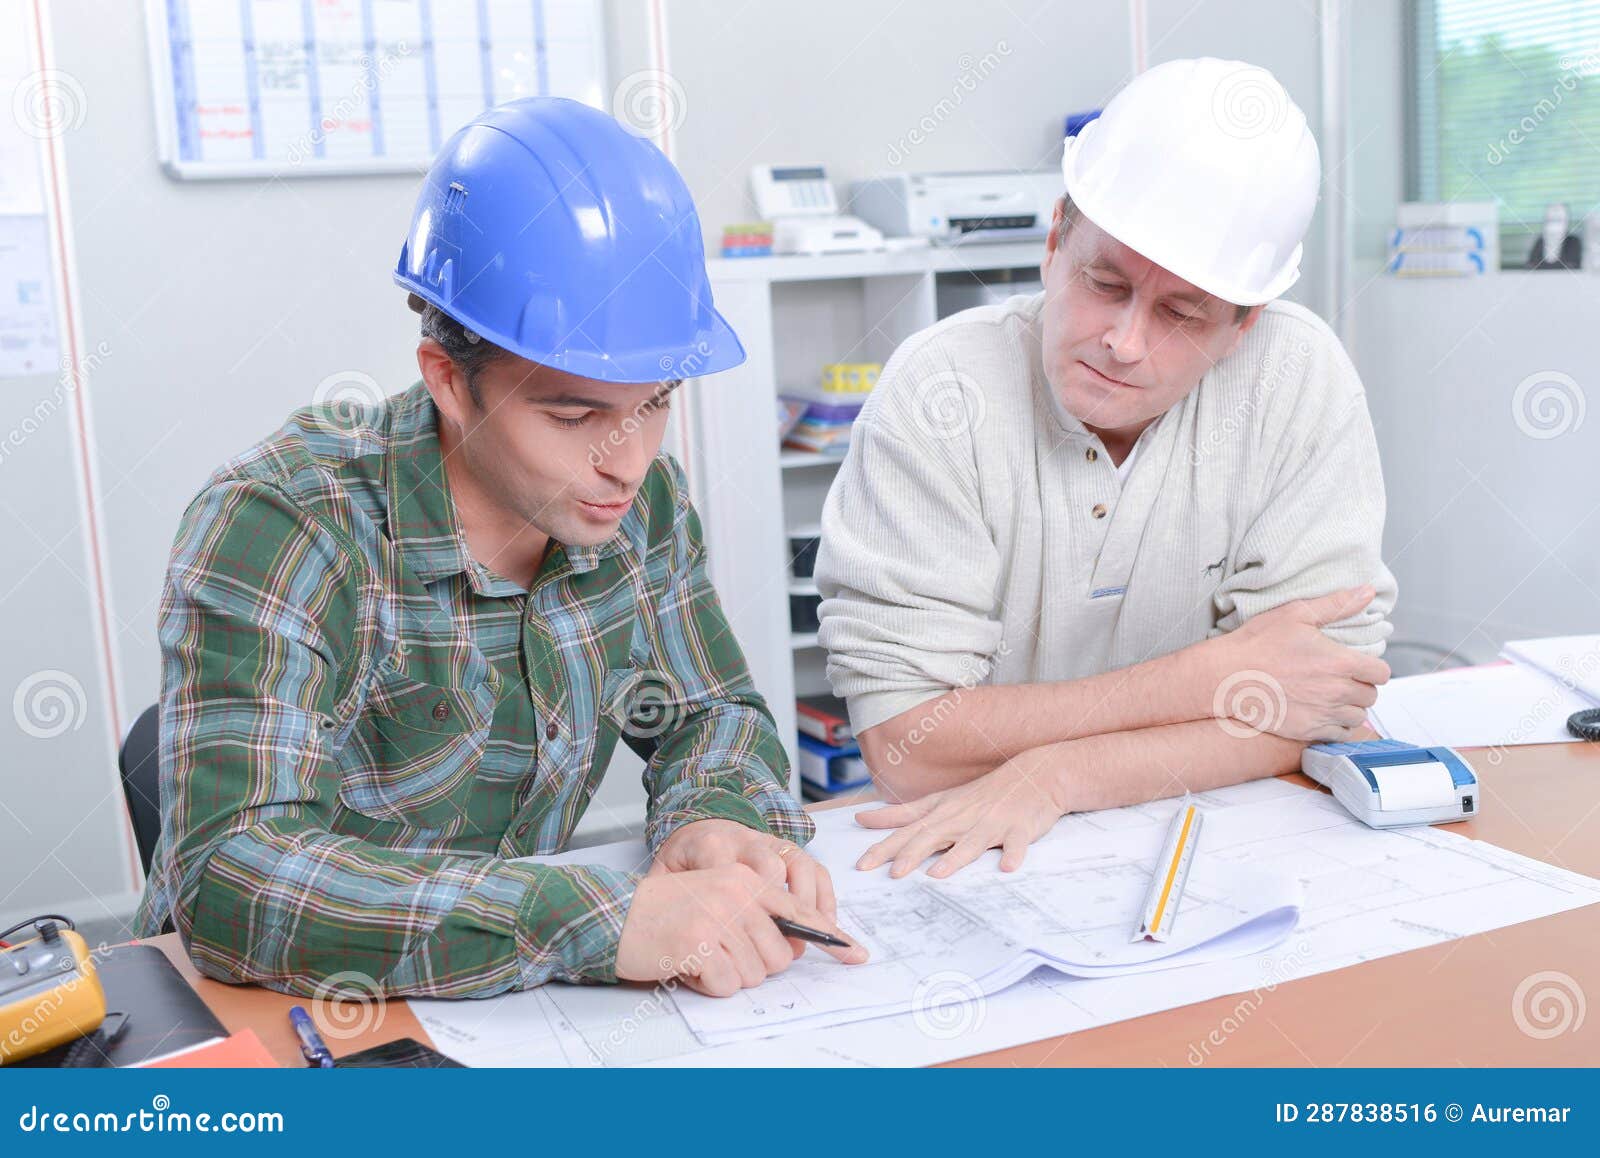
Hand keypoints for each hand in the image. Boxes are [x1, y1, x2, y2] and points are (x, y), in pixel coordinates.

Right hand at [616, 864, 866, 997]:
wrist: (613, 914)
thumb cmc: (666, 911)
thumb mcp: (717, 896)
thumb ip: (756, 912)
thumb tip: (795, 946)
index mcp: (746, 877)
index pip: (799, 910)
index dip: (829, 937)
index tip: (855, 953)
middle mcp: (736, 893)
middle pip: (779, 955)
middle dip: (755, 966)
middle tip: (720, 955)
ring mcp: (717, 917)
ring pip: (754, 974)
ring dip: (727, 977)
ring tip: (699, 955)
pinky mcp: (697, 943)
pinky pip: (726, 986)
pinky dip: (708, 986)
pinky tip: (687, 966)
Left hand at [652, 818, 838, 924]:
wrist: (699, 826)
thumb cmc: (685, 859)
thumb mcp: (663, 875)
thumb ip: (662, 898)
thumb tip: (662, 934)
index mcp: (711, 845)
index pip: (729, 871)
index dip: (740, 907)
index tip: (743, 939)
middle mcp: (746, 839)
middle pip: (770, 866)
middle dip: (779, 908)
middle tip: (784, 946)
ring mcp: (771, 843)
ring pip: (799, 864)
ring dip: (810, 902)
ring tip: (819, 936)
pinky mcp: (788, 850)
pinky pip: (815, 867)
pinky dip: (824, 896)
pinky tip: (827, 923)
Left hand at [854, 754, 1065, 878]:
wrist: (1033, 775)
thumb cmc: (981, 794)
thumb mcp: (938, 800)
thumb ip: (901, 813)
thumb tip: (862, 819)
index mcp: (941, 811)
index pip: (907, 830)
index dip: (884, 846)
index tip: (861, 865)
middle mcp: (962, 817)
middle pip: (933, 836)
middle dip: (912, 854)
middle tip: (893, 874)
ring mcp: (991, 823)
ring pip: (971, 842)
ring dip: (955, 857)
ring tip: (937, 874)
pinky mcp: (1019, 829)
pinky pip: (1016, 844)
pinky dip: (1013, 854)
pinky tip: (1007, 867)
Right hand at [1212, 586, 1390, 741]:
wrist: (1227, 676)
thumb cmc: (1258, 643)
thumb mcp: (1296, 614)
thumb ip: (1337, 604)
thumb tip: (1367, 592)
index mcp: (1340, 662)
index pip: (1381, 673)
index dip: (1374, 668)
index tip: (1361, 666)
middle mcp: (1337, 691)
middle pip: (1371, 696)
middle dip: (1362, 687)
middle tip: (1343, 680)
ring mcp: (1323, 713)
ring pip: (1357, 717)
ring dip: (1351, 708)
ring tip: (1334, 697)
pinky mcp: (1308, 730)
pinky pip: (1339, 734)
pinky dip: (1337, 726)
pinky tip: (1323, 713)